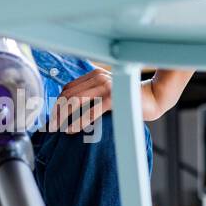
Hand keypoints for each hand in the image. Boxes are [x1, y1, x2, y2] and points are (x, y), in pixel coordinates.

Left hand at [48, 67, 193, 131]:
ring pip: (75, 101)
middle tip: (52, 126)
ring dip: (63, 117)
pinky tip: (71, 130)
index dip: (58, 103)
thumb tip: (71, 109)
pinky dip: (77, 122)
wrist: (153, 98)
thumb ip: (93, 95)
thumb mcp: (108, 93)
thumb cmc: (131, 99)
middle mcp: (98, 77)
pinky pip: (89, 111)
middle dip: (57, 111)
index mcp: (95, 75)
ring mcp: (105, 86)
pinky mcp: (112, 98)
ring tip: (59, 129)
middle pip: (68, 94)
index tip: (54, 117)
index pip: (68, 88)